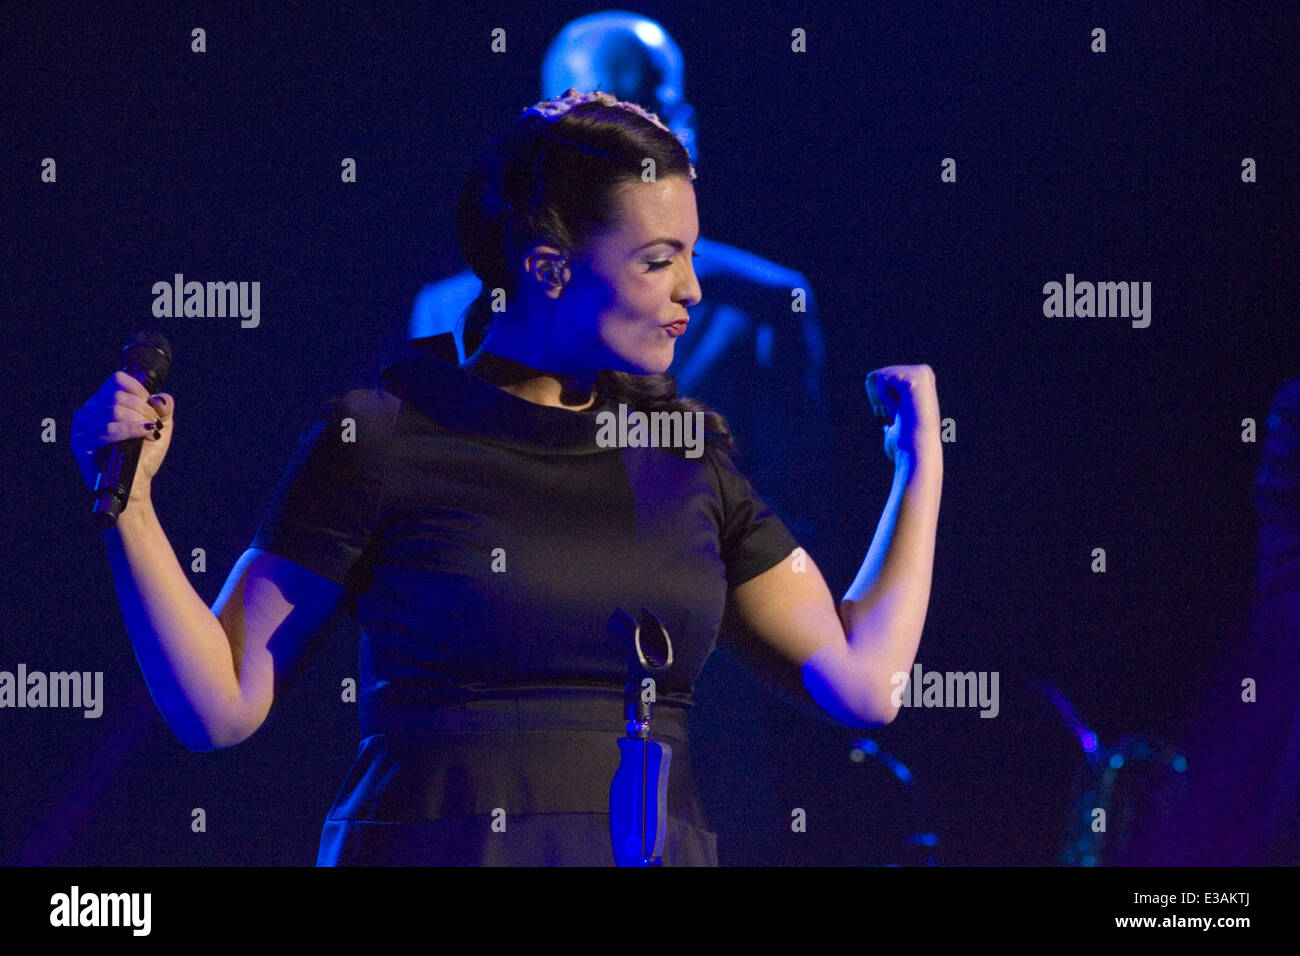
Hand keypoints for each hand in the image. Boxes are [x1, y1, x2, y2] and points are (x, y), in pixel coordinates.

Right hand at [71, 371, 174, 498]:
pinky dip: (131, 430)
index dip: (139, 390)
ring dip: (139, 420)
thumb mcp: (159, 426)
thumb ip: (163, 408)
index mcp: (101, 403)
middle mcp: (87, 412)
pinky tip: (146, 434)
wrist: (136, 484)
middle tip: (155, 425)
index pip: (117, 381)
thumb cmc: (144, 455)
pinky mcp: (81, 445)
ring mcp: (81, 428)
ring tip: (152, 432)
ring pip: (113, 410)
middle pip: (117, 396)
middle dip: (144, 409)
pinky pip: (107, 430)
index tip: (153, 408)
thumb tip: (158, 398)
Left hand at [865, 364, 940, 464]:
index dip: (879, 402)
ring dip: (881, 402)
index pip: (879, 379)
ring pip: (876, 377)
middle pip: (875, 375)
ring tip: (900, 415)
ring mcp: (920, 373)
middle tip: (897, 418)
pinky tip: (900, 410)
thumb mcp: (895, 421)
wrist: (916, 452)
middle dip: (878, 401)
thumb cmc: (904, 444)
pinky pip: (880, 379)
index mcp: (920, 380)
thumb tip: (885, 417)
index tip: (896, 418)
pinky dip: (883, 398)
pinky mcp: (914, 377)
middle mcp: (923, 372)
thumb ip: (892, 411)